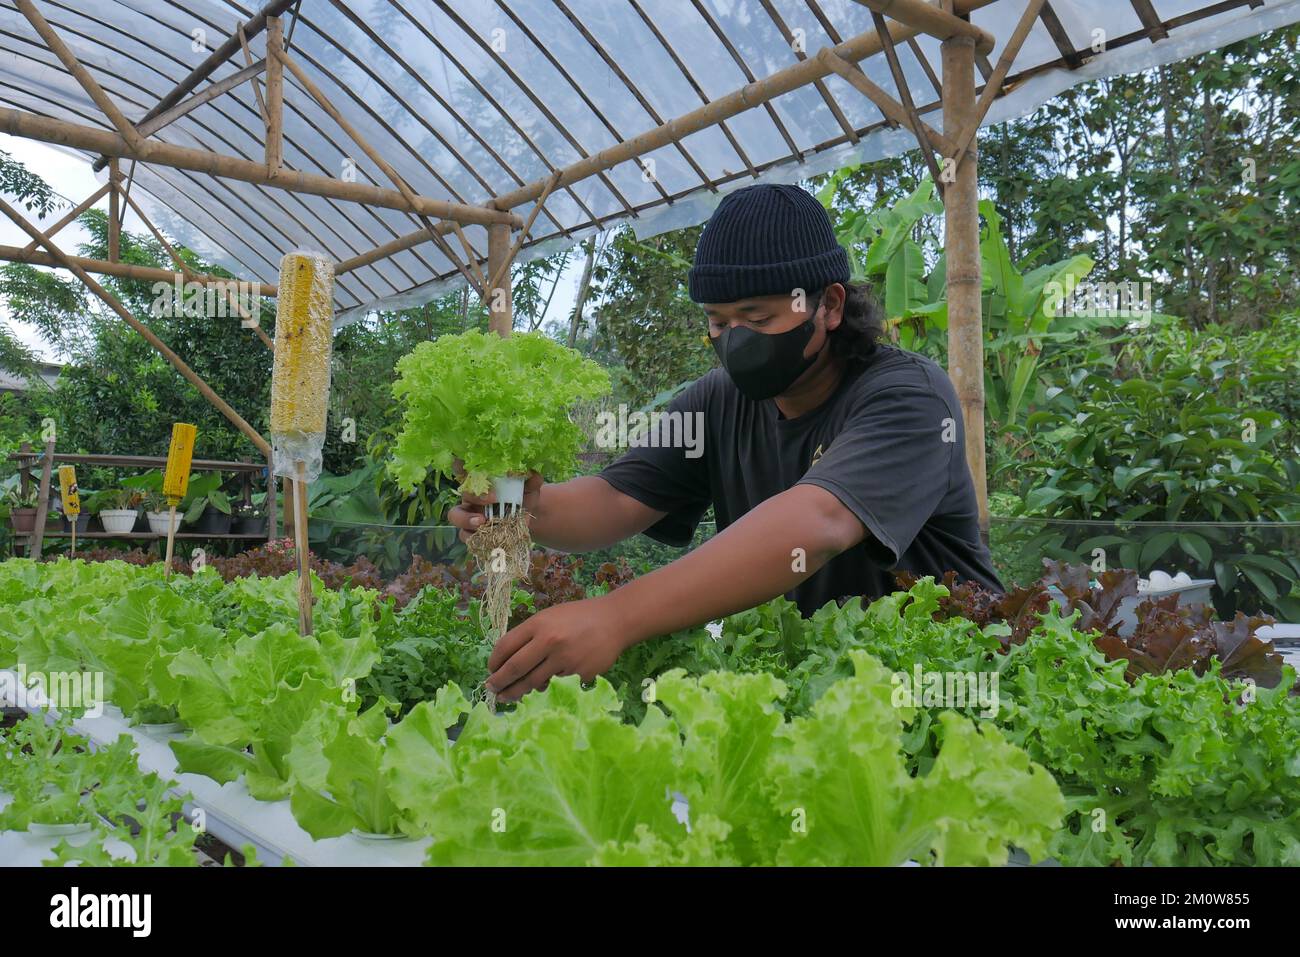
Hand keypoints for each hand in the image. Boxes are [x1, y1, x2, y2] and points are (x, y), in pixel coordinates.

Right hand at [446, 464, 542, 543]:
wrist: (526, 519)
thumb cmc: (523, 497)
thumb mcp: (529, 489)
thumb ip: (531, 481)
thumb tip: (534, 473)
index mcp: (481, 479)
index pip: (463, 468)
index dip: (458, 465)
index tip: (460, 462)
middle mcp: (471, 495)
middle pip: (463, 492)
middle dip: (475, 496)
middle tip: (493, 499)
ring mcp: (469, 514)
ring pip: (456, 515)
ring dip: (466, 519)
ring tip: (482, 522)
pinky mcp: (472, 531)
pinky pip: (465, 534)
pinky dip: (473, 536)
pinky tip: (485, 537)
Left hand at [486, 593, 634, 701]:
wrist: (616, 620)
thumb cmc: (579, 617)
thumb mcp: (550, 617)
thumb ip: (530, 636)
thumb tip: (507, 662)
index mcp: (539, 624)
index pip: (505, 647)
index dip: (493, 663)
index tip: (490, 671)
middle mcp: (549, 641)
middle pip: (514, 669)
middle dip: (499, 683)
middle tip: (492, 691)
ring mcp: (565, 660)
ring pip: (534, 682)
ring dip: (519, 691)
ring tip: (511, 696)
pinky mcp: (580, 674)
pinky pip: (558, 683)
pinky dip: (553, 682)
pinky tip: (556, 676)